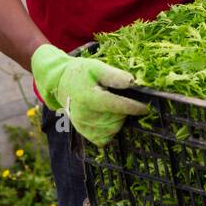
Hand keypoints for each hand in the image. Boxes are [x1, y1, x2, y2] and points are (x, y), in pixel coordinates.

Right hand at [30, 44, 148, 146]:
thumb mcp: (97, 67)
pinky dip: (111, 130)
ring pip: (112, 129)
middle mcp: (84, 114)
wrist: (61, 83)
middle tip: (122, 99)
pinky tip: (109, 118)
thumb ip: (114, 76)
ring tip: (114, 107)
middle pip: (116, 118)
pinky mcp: (83, 132)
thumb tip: (132, 82)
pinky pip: (104, 138)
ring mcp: (82, 125)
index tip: (145, 107)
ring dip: (119, 120)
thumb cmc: (81, 73)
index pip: (116, 106)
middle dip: (125, 110)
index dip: (133, 107)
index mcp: (88, 97)